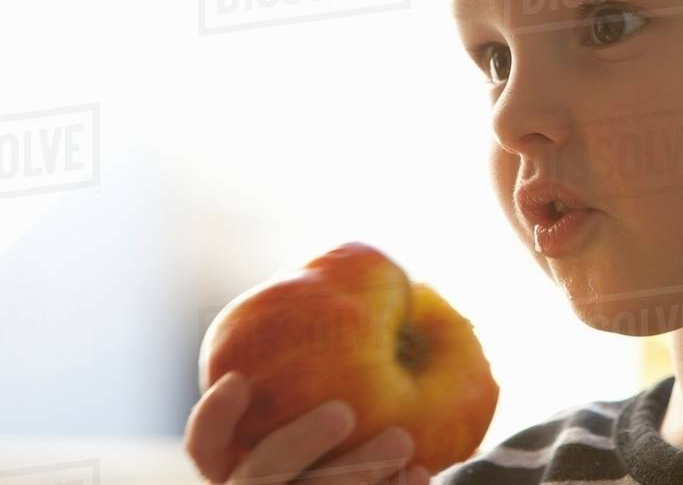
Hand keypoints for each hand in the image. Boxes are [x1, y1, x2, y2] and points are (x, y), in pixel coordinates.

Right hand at [184, 371, 432, 484]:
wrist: (384, 475)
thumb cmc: (359, 418)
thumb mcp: (338, 381)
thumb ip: (334, 347)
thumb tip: (377, 271)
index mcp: (243, 461)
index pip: (207, 447)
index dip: (214, 418)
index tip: (238, 379)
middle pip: (259, 480)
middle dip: (296, 444)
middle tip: (343, 411)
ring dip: (355, 475)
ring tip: (403, 439)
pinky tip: (423, 472)